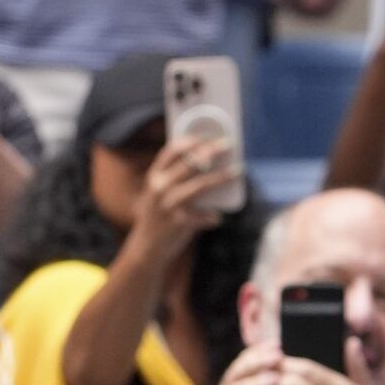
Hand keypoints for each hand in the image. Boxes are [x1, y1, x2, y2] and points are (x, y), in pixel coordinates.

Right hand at [126, 135, 236, 265]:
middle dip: (210, 151)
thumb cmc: (161, 217)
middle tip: (228, 145)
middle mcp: (159, 188)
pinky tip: (218, 218)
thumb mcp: (161, 195)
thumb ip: (177, 181)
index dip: (190, 141)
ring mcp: (167, 205)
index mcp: (154, 177)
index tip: (208, 135)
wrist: (146, 248)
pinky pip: (201, 217)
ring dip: (220, 178)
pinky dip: (211, 217)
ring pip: (199, 186)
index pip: (171, 151)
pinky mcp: (177, 223)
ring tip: (237, 171)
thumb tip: (210, 164)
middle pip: (189, 164)